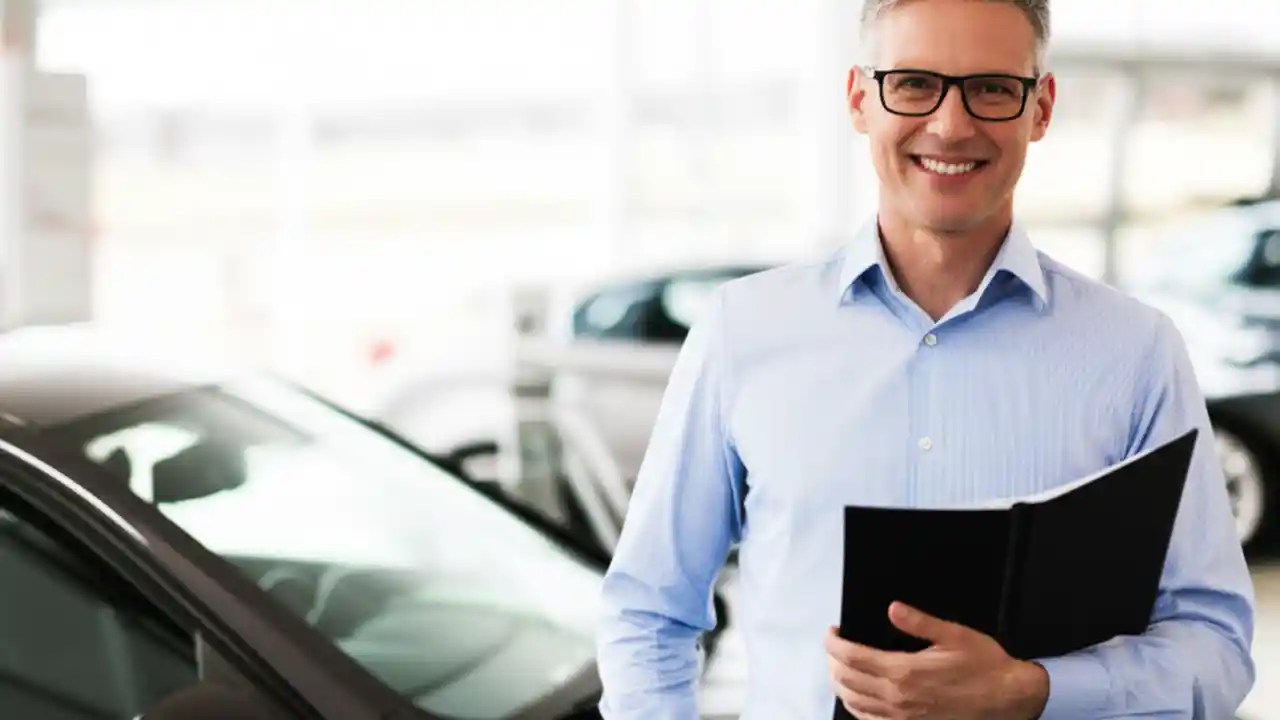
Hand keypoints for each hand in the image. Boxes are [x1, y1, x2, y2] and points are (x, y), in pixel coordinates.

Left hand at [824, 602, 1048, 719]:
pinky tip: (856, 695)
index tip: (831, 632)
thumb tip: (892, 608)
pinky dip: (855, 706)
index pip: (852, 657)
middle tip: (833, 646)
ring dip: (839, 684)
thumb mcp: (953, 635)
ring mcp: (901, 717)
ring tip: (838, 667)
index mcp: (904, 672)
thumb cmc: (983, 664)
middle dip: (832, 661)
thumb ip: (919, 622)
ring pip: (854, 703)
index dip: (834, 644)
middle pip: (846, 680)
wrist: (1007, 699)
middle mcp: (897, 698)